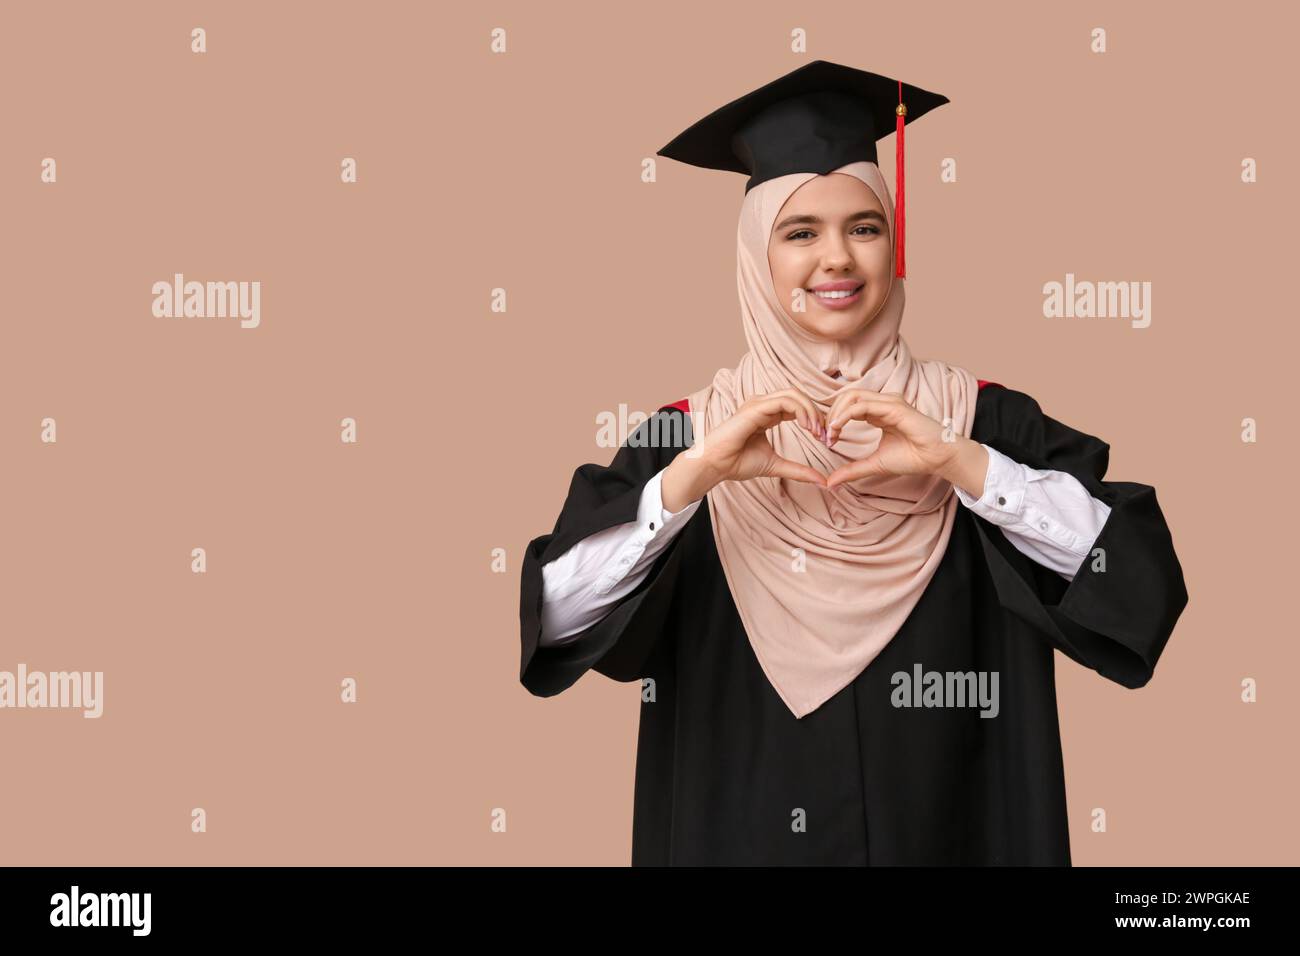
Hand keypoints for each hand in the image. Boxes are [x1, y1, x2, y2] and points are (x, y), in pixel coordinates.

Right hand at [665, 389, 828, 508]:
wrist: (715, 465)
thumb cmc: (737, 463)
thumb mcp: (776, 466)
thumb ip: (799, 470)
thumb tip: (823, 480)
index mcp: (767, 414)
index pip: (797, 406)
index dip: (814, 419)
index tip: (824, 439)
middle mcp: (762, 405)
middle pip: (799, 396)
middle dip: (816, 413)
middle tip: (825, 435)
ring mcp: (758, 404)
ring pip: (794, 394)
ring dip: (811, 411)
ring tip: (818, 431)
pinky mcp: (756, 407)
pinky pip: (786, 400)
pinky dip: (802, 410)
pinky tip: (808, 427)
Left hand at [822, 388, 968, 489]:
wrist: (937, 458)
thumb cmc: (912, 458)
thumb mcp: (874, 464)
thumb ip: (852, 470)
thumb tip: (830, 482)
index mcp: (877, 412)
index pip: (847, 406)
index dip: (833, 420)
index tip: (827, 440)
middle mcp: (882, 403)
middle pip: (846, 396)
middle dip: (830, 413)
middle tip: (825, 435)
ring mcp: (888, 402)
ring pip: (852, 396)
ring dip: (836, 413)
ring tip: (830, 432)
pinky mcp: (894, 407)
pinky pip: (863, 405)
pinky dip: (846, 414)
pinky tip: (838, 427)